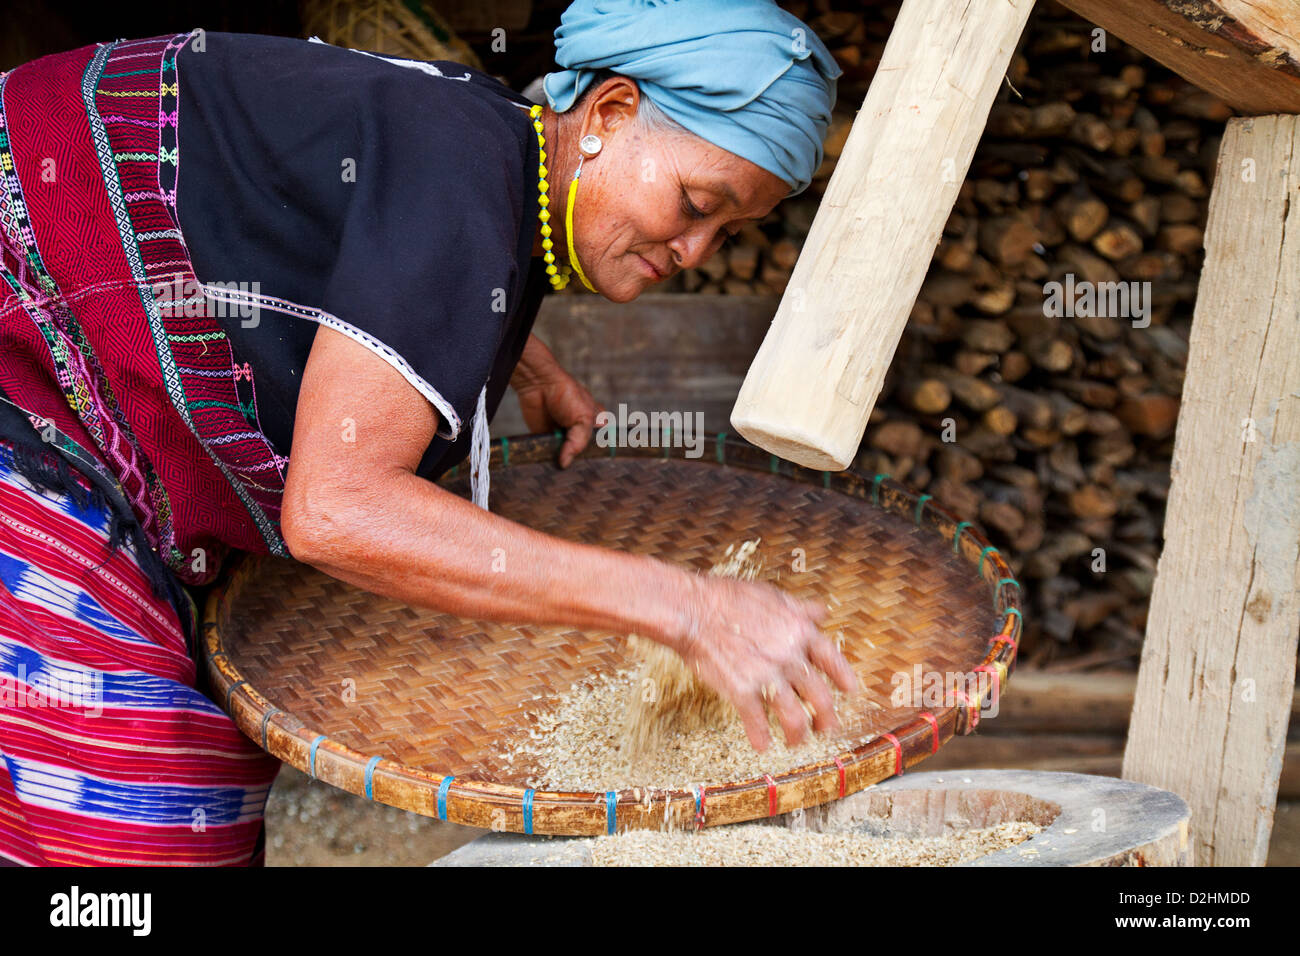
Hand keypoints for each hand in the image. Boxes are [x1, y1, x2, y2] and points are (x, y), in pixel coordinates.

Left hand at [511, 335, 605, 467]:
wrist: (540, 385)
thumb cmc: (567, 394)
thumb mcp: (584, 418)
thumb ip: (579, 443)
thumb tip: (565, 463)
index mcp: (596, 425)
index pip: (602, 447)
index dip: (599, 457)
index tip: (598, 468)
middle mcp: (580, 433)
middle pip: (584, 454)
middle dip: (581, 462)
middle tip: (580, 472)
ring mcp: (564, 438)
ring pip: (567, 457)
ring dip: (564, 462)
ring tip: (564, 470)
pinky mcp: (547, 441)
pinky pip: (549, 455)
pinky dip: (548, 460)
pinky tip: (550, 466)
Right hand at [674, 573, 859, 751]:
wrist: (692, 609)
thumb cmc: (727, 597)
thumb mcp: (771, 595)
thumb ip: (799, 609)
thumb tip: (821, 612)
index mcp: (800, 631)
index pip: (832, 660)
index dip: (843, 678)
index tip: (849, 691)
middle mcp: (790, 655)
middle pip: (819, 695)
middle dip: (826, 717)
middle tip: (826, 727)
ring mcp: (767, 675)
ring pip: (794, 716)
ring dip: (798, 734)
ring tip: (796, 742)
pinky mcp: (742, 690)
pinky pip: (757, 722)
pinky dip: (761, 737)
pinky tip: (761, 745)